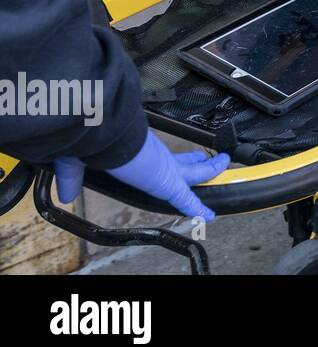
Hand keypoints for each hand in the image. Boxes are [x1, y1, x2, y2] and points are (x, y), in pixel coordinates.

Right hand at [55, 132, 229, 221]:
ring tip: (224, 166)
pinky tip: (210, 214)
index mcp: (138, 152)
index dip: (172, 159)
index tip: (182, 157)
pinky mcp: (167, 182)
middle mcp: (155, 158)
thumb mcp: (78, 159)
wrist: (104, 132)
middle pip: (183, 163)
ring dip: (211, 171)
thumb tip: (64, 191)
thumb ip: (73, 175)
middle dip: (198, 163)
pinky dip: (199, 207)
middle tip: (210, 159)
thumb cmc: (92, 139)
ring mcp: (164, 168)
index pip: (160, 157)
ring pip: (195, 174)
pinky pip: (188, 199)